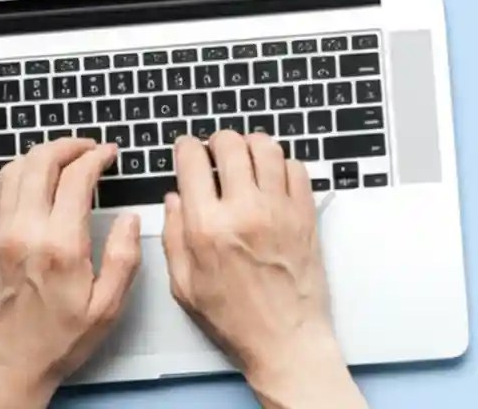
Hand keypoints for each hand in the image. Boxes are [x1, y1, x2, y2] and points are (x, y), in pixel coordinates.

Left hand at [0, 139, 140, 408]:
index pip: (76, 179)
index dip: (97, 157)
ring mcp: (2, 234)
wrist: (11, 363)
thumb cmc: (60, 339)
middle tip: (90, 147)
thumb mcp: (108, 307)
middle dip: (69, 146)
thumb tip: (130, 219)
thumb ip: (124, 258)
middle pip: (40, 163)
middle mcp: (26, 233)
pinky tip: (35, 175)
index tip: (110, 153)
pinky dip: (17, 172)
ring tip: (65, 156)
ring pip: (15, 171)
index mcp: (60, 246)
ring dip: (41, 155)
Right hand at [163, 132, 364, 408]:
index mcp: (207, 227)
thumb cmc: (235, 318)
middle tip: (215, 148)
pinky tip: (273, 175)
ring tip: (245, 154)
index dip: (186, 147)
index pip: (192, 162)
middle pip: (231, 145)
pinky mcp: (305, 214)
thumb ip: (173, 237)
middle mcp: (244, 210)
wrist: (284, 337)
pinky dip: (282, 163)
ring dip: (252, 144)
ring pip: (267, 148)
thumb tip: (174, 198)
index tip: (187, 147)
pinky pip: (297, 168)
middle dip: (218, 140)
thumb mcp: (184, 285)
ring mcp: (279, 209)